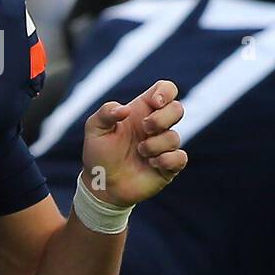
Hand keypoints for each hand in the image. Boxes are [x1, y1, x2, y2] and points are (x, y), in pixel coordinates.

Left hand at [80, 80, 186, 207]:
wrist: (101, 184)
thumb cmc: (99, 153)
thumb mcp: (94, 129)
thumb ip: (105, 113)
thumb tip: (124, 110)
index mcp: (141, 111)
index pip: (166, 90)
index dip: (166, 92)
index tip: (154, 102)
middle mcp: (156, 127)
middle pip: (178, 109)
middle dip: (162, 118)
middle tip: (145, 128)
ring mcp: (163, 146)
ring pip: (175, 137)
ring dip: (155, 144)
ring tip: (139, 152)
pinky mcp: (168, 166)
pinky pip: (180, 158)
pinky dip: (166, 160)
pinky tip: (151, 164)